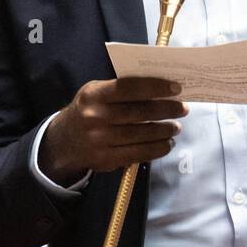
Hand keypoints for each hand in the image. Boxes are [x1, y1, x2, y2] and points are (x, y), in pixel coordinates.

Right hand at [39, 77, 186, 182]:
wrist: (64, 140)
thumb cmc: (89, 110)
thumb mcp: (96, 92)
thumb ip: (122, 89)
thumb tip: (160, 88)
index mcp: (94, 94)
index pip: (129, 87)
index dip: (155, 87)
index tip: (176, 88)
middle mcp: (95, 117)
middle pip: (139, 113)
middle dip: (166, 110)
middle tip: (183, 109)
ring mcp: (99, 140)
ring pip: (141, 135)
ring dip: (164, 131)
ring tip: (176, 127)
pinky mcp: (105, 159)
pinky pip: (137, 154)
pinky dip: (156, 149)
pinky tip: (166, 144)